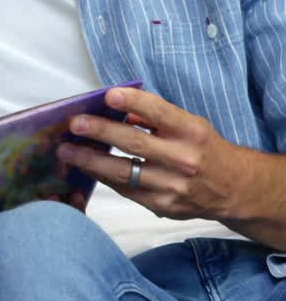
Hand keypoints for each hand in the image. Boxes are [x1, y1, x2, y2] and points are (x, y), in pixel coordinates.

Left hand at [55, 86, 251, 222]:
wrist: (234, 188)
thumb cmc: (203, 149)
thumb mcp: (188, 125)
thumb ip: (154, 116)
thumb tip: (115, 107)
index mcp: (191, 132)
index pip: (160, 113)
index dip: (134, 102)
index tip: (109, 94)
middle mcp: (184, 159)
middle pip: (134, 143)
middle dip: (100, 132)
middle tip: (75, 124)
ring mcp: (172, 186)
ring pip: (124, 172)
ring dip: (90, 161)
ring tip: (66, 151)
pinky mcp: (163, 206)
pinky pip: (126, 190)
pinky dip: (103, 177)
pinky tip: (86, 167)